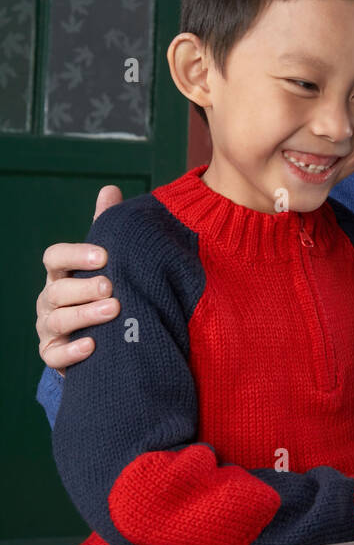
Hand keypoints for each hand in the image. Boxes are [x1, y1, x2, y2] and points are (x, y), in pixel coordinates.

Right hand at [36, 185, 122, 373]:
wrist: (104, 335)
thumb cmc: (103, 289)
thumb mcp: (107, 260)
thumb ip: (106, 226)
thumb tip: (110, 189)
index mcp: (61, 272)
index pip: (55, 257)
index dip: (76, 254)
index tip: (104, 255)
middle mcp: (50, 298)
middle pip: (57, 291)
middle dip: (84, 288)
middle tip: (111, 286)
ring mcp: (48, 327)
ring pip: (58, 320)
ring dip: (85, 315)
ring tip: (114, 311)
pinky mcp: (52, 354)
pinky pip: (55, 355)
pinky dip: (72, 352)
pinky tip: (92, 345)